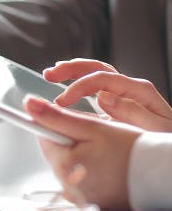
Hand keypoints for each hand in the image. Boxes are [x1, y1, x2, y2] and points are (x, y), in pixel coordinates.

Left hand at [24, 95, 142, 210]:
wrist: (159, 175)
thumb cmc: (131, 150)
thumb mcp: (91, 127)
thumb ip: (56, 116)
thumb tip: (29, 104)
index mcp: (63, 166)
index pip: (43, 137)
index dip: (57, 124)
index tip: (70, 120)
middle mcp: (67, 187)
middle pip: (55, 154)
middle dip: (70, 141)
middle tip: (96, 139)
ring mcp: (78, 198)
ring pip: (68, 167)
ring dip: (79, 157)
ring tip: (104, 155)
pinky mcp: (89, 204)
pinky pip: (80, 182)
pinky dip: (88, 172)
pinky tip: (105, 168)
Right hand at [44, 59, 171, 130]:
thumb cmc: (165, 141)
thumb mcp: (155, 130)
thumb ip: (132, 113)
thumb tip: (104, 97)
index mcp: (139, 91)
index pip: (103, 79)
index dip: (79, 87)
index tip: (62, 101)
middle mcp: (130, 88)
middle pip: (97, 68)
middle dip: (71, 69)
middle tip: (50, 74)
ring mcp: (123, 94)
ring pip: (94, 73)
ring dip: (71, 71)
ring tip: (51, 74)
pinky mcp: (116, 104)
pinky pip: (94, 87)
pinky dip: (77, 81)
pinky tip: (63, 83)